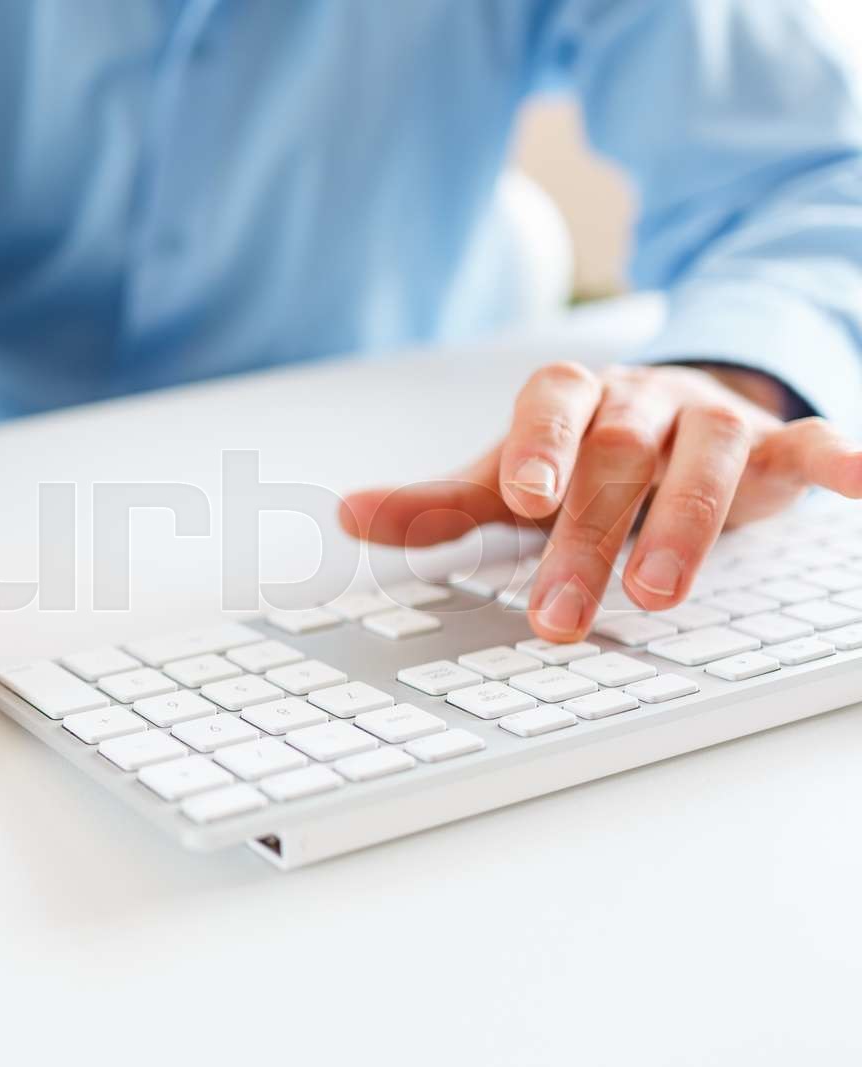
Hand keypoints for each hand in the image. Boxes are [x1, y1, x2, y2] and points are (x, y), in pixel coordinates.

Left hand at [339, 363, 861, 640]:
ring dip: (686, 522)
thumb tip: (348, 515)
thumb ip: (437, 503)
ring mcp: (708, 420)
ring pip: (706, 456)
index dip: (540, 448)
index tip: (524, 497)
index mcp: (568, 399)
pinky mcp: (773, 445)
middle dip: (590, 536)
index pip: (549, 408)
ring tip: (659, 593)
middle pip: (617, 457)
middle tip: (562, 615)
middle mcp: (638, 401)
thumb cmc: (572, 458)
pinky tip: (861, 476)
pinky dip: (839, 457)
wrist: (660, 413)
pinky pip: (809, 443)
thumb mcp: (505, 478)